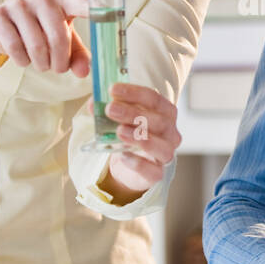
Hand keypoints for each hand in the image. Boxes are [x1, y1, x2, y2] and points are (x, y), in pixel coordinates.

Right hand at [0, 0, 90, 74]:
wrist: (1, 27)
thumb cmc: (41, 31)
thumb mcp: (64, 41)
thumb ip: (78, 56)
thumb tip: (85, 72)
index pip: (82, 2)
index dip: (95, 8)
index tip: (111, 13)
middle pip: (58, 36)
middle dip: (60, 60)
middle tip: (59, 68)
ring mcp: (18, 3)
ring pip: (37, 45)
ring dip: (42, 64)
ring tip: (42, 64)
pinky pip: (15, 47)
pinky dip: (23, 61)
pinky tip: (24, 58)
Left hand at [98, 82, 183, 196]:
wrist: (129, 166)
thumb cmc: (129, 136)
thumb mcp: (118, 119)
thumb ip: (107, 110)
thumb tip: (93, 103)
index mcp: (165, 114)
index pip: (154, 99)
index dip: (135, 93)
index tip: (113, 89)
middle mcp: (170, 133)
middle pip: (158, 120)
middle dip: (133, 113)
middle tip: (110, 109)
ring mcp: (166, 154)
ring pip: (161, 146)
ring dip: (139, 137)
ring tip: (119, 131)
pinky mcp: (157, 174)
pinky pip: (152, 170)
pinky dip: (138, 163)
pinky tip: (123, 156)